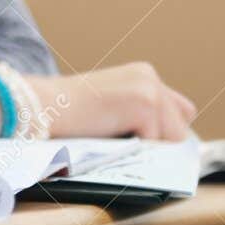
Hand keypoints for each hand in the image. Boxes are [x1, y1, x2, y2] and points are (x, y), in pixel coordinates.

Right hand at [24, 63, 196, 139]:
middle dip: (161, 140)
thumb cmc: (69, 112)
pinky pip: (156, 145)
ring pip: (171, 139)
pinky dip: (136, 150)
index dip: (164, 131)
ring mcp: (150, 89)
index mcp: (142, 74)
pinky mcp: (145, 105)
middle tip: (126, 141)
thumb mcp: (111, 105)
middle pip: (181, 127)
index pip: (179, 111)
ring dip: (146, 147)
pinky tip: (110, 136)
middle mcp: (150, 77)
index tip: (143, 142)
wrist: (43, 105)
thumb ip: (139, 112)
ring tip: (113, 136)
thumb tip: (167, 141)